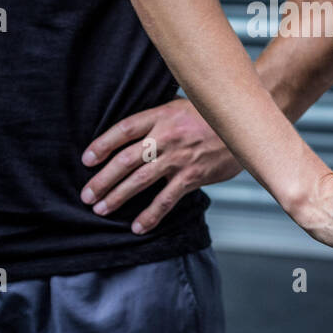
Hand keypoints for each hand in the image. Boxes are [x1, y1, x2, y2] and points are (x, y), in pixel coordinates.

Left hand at [81, 98, 241, 233]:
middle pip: (125, 159)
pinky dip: (151, 215)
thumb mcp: (181, 106)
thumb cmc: (211, 116)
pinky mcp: (193, 177)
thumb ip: (157, 120)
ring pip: (140, 180)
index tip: (86, 160)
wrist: (246, 126)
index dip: (102, 144)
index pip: (123, 130)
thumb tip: (131, 137)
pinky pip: (166, 199)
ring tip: (101, 209)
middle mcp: (167, 136)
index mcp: (161, 115)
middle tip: (86, 195)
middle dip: (102, 179)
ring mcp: (179, 158)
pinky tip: (138, 226)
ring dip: (117, 196)